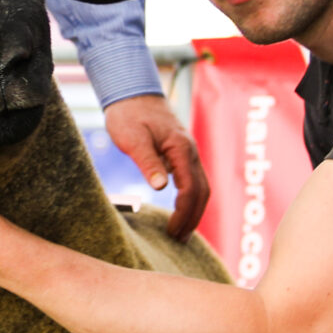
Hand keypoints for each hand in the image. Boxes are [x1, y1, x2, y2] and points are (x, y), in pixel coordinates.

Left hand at [102, 93, 207, 236]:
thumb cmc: (129, 114)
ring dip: (194, 211)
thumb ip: (147, 161)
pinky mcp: (181, 153)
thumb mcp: (133, 138)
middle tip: (179, 240)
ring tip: (181, 233)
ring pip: (201, 186)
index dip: (184, 213)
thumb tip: (161, 187)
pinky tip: (181, 211)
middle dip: (193, 218)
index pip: (190, 189)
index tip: (172, 231)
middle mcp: (190, 152)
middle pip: (202, 191)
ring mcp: (188, 152)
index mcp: (181, 149)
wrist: (132, 92)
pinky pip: (194, 180)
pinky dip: (191, 199)